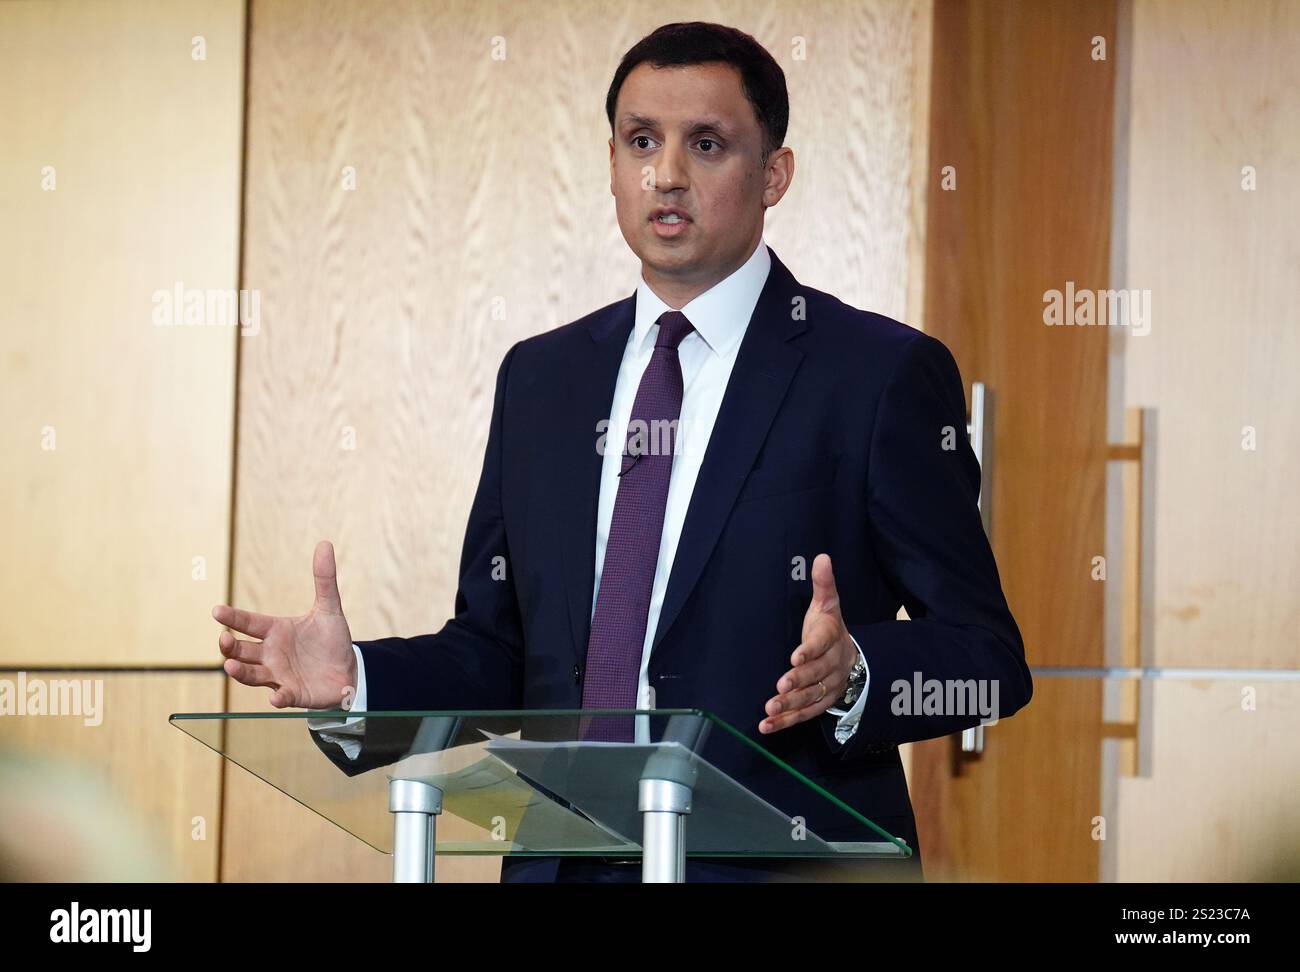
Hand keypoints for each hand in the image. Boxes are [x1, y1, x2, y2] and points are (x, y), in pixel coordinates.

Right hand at [212, 540, 357, 708]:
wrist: (348, 670)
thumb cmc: (331, 640)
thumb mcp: (329, 608)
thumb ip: (324, 580)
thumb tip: (325, 543)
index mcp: (275, 631)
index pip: (249, 623)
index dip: (233, 617)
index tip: (217, 610)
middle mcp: (271, 654)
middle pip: (242, 650)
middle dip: (230, 646)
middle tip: (223, 639)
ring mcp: (279, 676)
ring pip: (252, 675)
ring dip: (241, 672)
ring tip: (231, 666)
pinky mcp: (294, 694)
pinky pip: (282, 697)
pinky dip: (278, 698)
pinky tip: (276, 697)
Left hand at [760, 553, 856, 733]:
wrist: (853, 658)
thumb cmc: (830, 628)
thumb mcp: (828, 605)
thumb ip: (824, 584)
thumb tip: (822, 557)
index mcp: (832, 639)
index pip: (822, 645)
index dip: (809, 652)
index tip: (795, 657)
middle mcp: (832, 666)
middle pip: (816, 676)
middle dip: (798, 682)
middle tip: (779, 686)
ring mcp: (827, 688)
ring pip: (809, 699)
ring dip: (790, 706)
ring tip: (770, 710)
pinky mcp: (819, 704)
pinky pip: (803, 715)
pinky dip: (786, 722)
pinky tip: (766, 726)